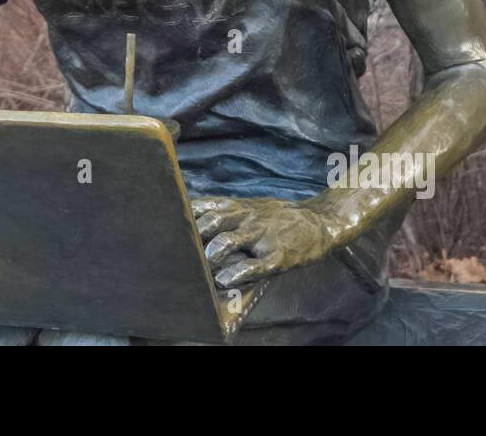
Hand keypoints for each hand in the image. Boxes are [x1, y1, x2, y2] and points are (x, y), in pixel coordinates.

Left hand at [191, 196, 340, 287]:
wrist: (318, 222)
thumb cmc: (275, 217)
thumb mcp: (248, 205)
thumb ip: (221, 211)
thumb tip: (188, 220)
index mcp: (235, 206)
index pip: (201, 207)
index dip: (182, 218)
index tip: (167, 229)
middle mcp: (245, 217)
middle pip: (210, 222)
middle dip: (192, 239)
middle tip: (180, 254)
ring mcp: (261, 235)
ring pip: (226, 241)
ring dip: (209, 255)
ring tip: (201, 267)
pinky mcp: (276, 255)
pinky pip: (253, 266)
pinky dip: (235, 274)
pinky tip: (224, 280)